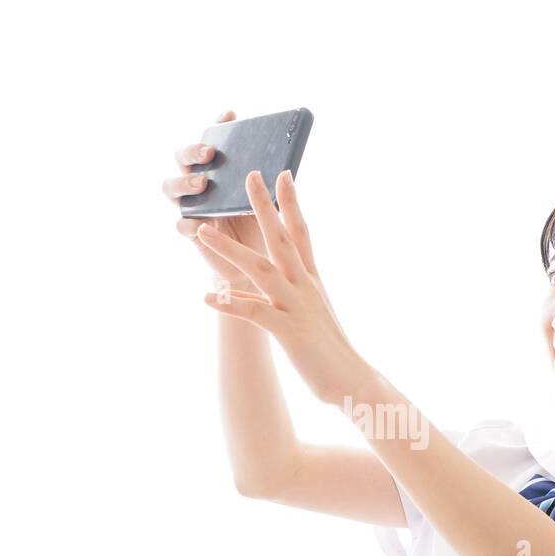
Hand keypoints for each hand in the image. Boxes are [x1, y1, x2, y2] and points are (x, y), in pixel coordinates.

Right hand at [165, 110, 265, 291]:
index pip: (213, 139)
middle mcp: (202, 183)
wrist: (261, 267)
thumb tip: (286, 169)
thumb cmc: (266, 227)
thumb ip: (273, 186)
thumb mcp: (273, 203)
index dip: (218, 125)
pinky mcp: (193, 233)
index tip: (230, 115)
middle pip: (184, 157)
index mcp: (221, 170)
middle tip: (210, 152)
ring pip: (172, 187)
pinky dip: (188, 222)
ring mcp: (193, 206)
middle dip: (193, 150)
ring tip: (202, 183)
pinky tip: (198, 222)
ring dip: (184, 182)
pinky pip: (181, 225)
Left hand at [196, 169, 372, 406]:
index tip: (283, 174)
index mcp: (312, 279)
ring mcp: (296, 306)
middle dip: (264, 206)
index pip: (301, 232)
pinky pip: (254, 313)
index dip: (291, 203)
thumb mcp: (315, 309)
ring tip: (203, 232)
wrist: (352, 381)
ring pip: (259, 269)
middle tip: (250, 175)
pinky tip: (208, 297)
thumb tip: (289, 273)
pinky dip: (232, 303)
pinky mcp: (288, 331)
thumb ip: (300, 287)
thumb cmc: (330, 349)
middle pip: (282, 238)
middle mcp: (305, 286)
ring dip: (230, 250)